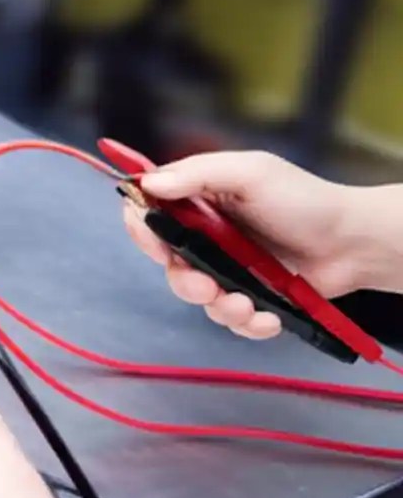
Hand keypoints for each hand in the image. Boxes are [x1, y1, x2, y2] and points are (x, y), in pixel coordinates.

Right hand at [123, 150, 401, 338]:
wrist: (354, 243)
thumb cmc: (305, 200)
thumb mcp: (250, 173)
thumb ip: (197, 174)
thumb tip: (149, 185)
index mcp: (199, 199)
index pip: (149, 212)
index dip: (143, 230)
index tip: (158, 247)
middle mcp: (207, 234)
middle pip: (168, 262)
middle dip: (184, 280)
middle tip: (205, 287)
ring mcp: (226, 266)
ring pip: (197, 295)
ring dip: (218, 306)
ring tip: (247, 306)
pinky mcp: (248, 294)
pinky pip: (229, 317)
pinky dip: (245, 323)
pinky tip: (267, 317)